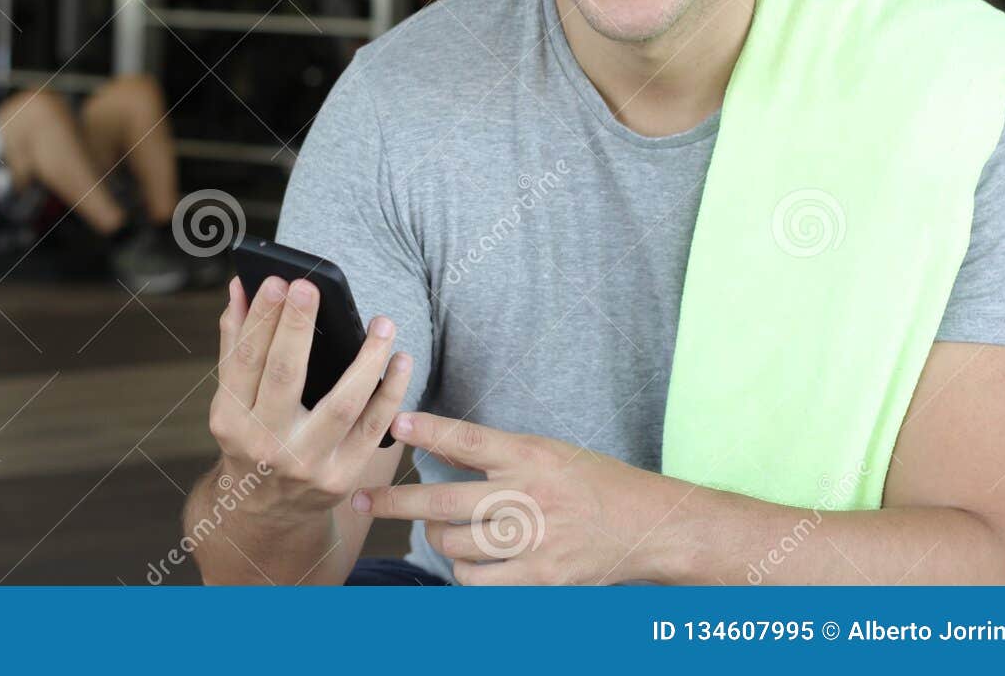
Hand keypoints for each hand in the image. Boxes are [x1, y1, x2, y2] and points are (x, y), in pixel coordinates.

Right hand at [207, 275, 411, 517]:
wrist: (265, 514)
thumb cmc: (251, 439)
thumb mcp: (232, 401)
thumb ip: (236, 344)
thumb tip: (240, 288)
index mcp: (230, 419)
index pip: (246, 360)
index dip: (261, 319)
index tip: (278, 280)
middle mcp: (264, 444)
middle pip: (285, 376)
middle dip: (297, 327)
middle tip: (311, 286)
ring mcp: (304, 464)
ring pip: (340, 405)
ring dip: (366, 360)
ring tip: (383, 323)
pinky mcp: (340, 478)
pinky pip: (372, 429)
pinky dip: (390, 393)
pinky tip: (400, 360)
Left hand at [354, 412, 691, 584]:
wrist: (646, 527)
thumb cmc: (593, 483)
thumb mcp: (547, 451)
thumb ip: (493, 452)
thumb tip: (437, 441)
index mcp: (529, 455)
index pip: (466, 439)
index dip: (427, 431)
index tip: (395, 425)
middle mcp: (527, 496)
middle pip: (442, 500)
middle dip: (393, 502)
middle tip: (358, 500)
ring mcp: (532, 541)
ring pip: (452, 544)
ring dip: (435, 539)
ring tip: (438, 530)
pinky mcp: (538, 578)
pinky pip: (476, 580)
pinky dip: (461, 571)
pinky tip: (466, 560)